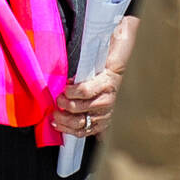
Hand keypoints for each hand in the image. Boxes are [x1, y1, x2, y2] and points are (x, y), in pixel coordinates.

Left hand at [51, 15, 139, 138]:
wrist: (125, 66)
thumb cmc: (109, 57)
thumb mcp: (103, 51)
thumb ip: (90, 54)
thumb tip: (79, 49)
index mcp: (108, 81)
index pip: (86, 91)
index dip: (72, 91)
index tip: (64, 87)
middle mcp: (109, 100)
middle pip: (82, 108)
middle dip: (66, 105)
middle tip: (57, 100)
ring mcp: (106, 113)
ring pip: (83, 123)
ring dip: (66, 120)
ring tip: (55, 114)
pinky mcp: (103, 122)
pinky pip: (86, 131)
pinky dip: (71, 130)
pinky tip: (60, 125)